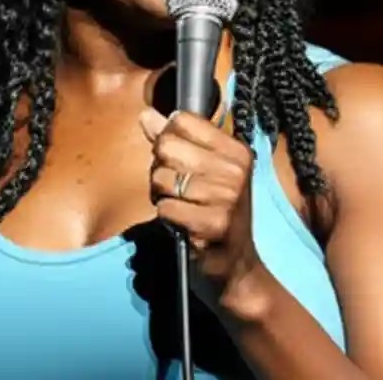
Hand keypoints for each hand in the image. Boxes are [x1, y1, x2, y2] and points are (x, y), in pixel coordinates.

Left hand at [139, 107, 269, 315]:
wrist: (236, 268)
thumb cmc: (216, 214)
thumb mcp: (204, 173)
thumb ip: (174, 141)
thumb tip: (146, 115)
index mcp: (236, 150)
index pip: (182, 121)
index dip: (169, 140)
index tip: (181, 161)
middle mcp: (235, 170)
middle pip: (167, 146)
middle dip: (161, 169)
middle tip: (179, 189)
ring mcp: (226, 197)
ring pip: (162, 178)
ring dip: (162, 196)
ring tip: (182, 208)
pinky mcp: (214, 224)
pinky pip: (166, 208)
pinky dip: (167, 217)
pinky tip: (183, 224)